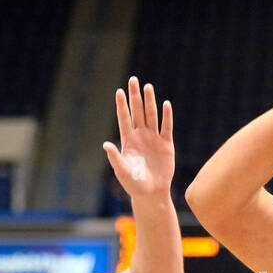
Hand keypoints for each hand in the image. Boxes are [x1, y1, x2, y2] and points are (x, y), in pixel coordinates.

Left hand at [104, 77, 173, 198]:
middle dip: (135, 96)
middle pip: (137, 112)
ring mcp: (154, 139)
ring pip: (151, 116)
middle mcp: (140, 136)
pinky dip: (166, 116)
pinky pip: (166, 127)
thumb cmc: (134, 184)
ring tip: (148, 87)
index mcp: (128, 140)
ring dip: (150, 102)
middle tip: (133, 80)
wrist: (151, 193)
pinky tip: (166, 104)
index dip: (122, 105)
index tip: (119, 91)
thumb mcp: (122, 171)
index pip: (124, 118)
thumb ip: (115, 158)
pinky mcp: (166, 144)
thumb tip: (106, 144)